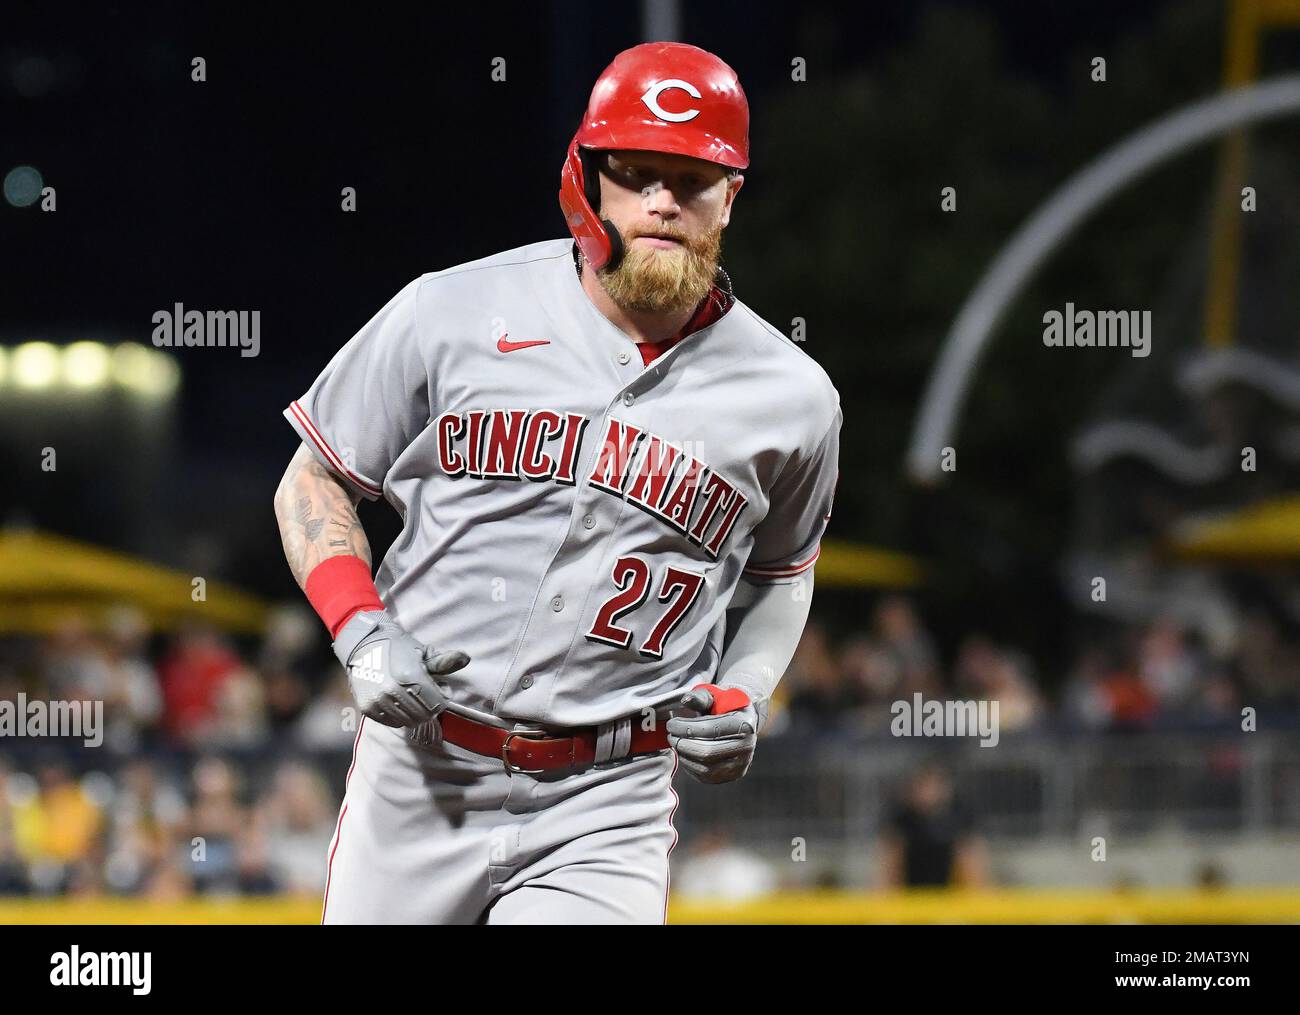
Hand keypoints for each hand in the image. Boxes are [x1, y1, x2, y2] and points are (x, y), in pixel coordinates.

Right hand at [332, 610, 469, 728]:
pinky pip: (393, 722)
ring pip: (409, 722)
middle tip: (425, 694)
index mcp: (410, 676)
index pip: (437, 704)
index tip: (438, 689)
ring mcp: (379, 701)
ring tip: (411, 696)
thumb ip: (443, 662)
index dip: (441, 698)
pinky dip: (400, 716)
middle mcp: (393, 691)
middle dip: (429, 707)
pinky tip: (399, 701)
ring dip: (415, 713)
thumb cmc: (398, 647)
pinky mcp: (368, 708)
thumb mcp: (421, 652)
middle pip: (424, 716)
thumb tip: (466, 659)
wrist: (363, 645)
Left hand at [667, 685, 758, 784]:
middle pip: (707, 753)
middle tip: (670, 735)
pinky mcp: (731, 776)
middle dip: (683, 744)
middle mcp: (746, 748)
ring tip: (676, 742)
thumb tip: (685, 700)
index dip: (686, 728)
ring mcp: (740, 765)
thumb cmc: (724, 706)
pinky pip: (705, 776)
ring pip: (705, 768)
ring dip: (684, 755)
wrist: (742, 721)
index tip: (671, 724)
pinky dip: (690, 765)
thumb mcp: (714, 696)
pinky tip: (685, 752)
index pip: (710, 730)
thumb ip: (700, 696)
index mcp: (744, 725)